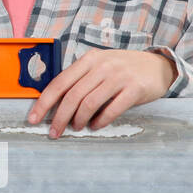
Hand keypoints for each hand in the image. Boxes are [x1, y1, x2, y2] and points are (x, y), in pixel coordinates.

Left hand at [27, 49, 176, 137]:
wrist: (158, 65)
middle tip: (53, 132)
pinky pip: (112, 109)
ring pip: (89, 103)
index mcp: (88, 60)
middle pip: (72, 96)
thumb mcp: (99, 66)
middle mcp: (101, 66)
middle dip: (59, 117)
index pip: (59, 83)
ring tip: (76, 127)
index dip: (44, 102)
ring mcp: (119, 77)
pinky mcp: (135, 89)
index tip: (34, 118)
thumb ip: (80, 79)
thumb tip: (55, 103)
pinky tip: (95, 126)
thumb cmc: (123, 68)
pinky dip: (100, 121)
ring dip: (78, 120)